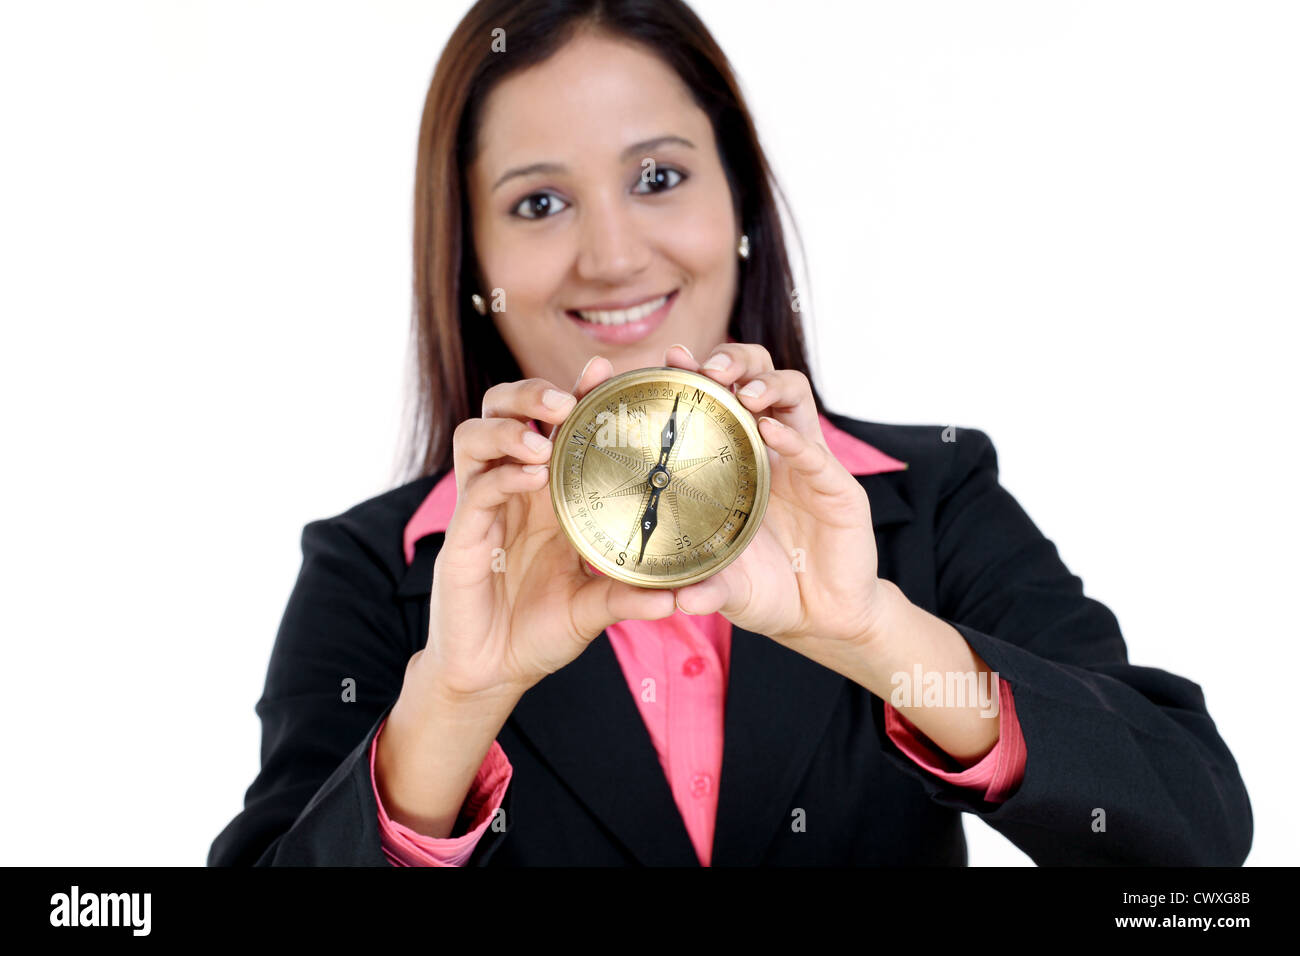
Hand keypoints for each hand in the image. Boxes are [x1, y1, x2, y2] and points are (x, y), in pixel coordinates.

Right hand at [410, 356, 676, 705]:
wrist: (491, 674)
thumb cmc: (539, 632)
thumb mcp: (594, 610)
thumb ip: (631, 597)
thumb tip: (686, 596)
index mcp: (544, 494)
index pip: (552, 425)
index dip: (575, 392)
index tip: (605, 369)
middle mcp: (511, 490)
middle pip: (503, 410)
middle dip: (531, 391)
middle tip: (566, 398)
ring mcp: (482, 509)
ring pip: (475, 435)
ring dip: (510, 426)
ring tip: (546, 437)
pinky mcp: (461, 537)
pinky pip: (475, 489)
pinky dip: (501, 474)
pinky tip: (532, 475)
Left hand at [666, 342, 888, 654]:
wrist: (821, 620)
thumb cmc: (768, 589)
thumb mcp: (724, 585)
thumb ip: (700, 585)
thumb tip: (668, 601)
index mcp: (740, 460)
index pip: (720, 397)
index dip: (698, 374)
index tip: (671, 360)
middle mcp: (774, 450)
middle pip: (759, 375)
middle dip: (735, 360)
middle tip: (708, 369)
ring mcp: (808, 463)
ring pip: (794, 393)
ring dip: (767, 383)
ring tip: (742, 394)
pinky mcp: (838, 487)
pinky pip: (816, 452)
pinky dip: (793, 438)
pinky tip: (771, 432)